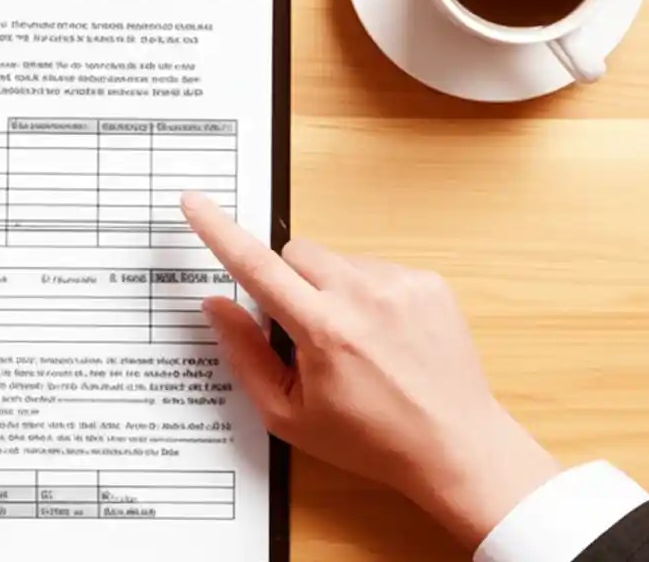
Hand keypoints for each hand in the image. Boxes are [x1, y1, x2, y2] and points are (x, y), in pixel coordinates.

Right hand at [180, 192, 559, 547]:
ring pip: (334, 260)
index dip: (219, 232)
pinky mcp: (428, 281)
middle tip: (300, 331)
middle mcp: (364, 296)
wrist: (455, 445)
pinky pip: (374, 268)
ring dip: (328, 288)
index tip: (194, 203)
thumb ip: (244, 355)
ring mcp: (401, 284)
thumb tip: (215, 304)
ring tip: (352, 341)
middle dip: (285, 282)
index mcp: (324, 331)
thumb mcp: (288, 414)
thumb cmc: (368, 439)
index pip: (257, 268)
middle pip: (294, 254)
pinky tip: (382, 336)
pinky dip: (365, 293)